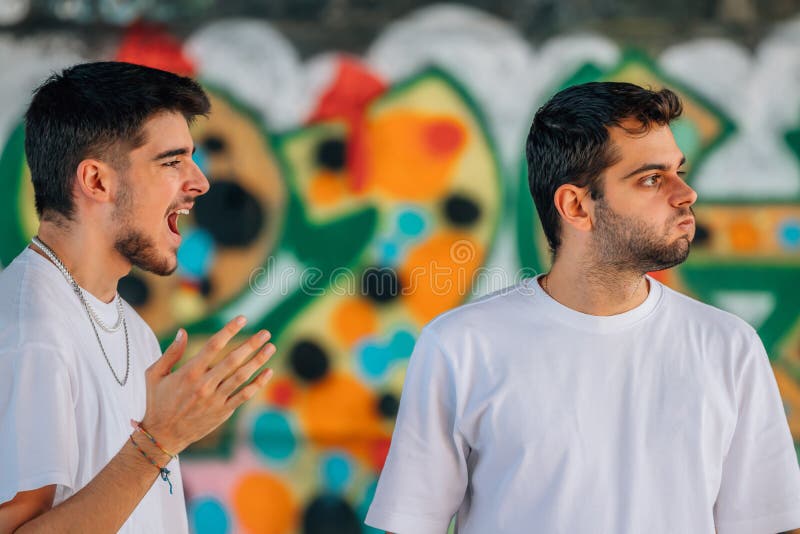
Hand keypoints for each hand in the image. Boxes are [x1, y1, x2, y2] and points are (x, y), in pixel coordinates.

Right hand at [140, 316, 275, 453]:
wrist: (162, 436)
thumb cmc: (156, 402)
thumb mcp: (154, 375)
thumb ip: (170, 353)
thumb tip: (183, 331)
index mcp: (188, 373)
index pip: (213, 346)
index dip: (229, 330)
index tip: (242, 319)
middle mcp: (204, 385)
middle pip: (233, 360)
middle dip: (251, 344)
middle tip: (266, 333)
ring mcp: (215, 399)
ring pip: (242, 377)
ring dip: (258, 361)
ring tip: (270, 348)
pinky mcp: (222, 412)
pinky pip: (244, 396)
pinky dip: (257, 384)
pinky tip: (268, 372)